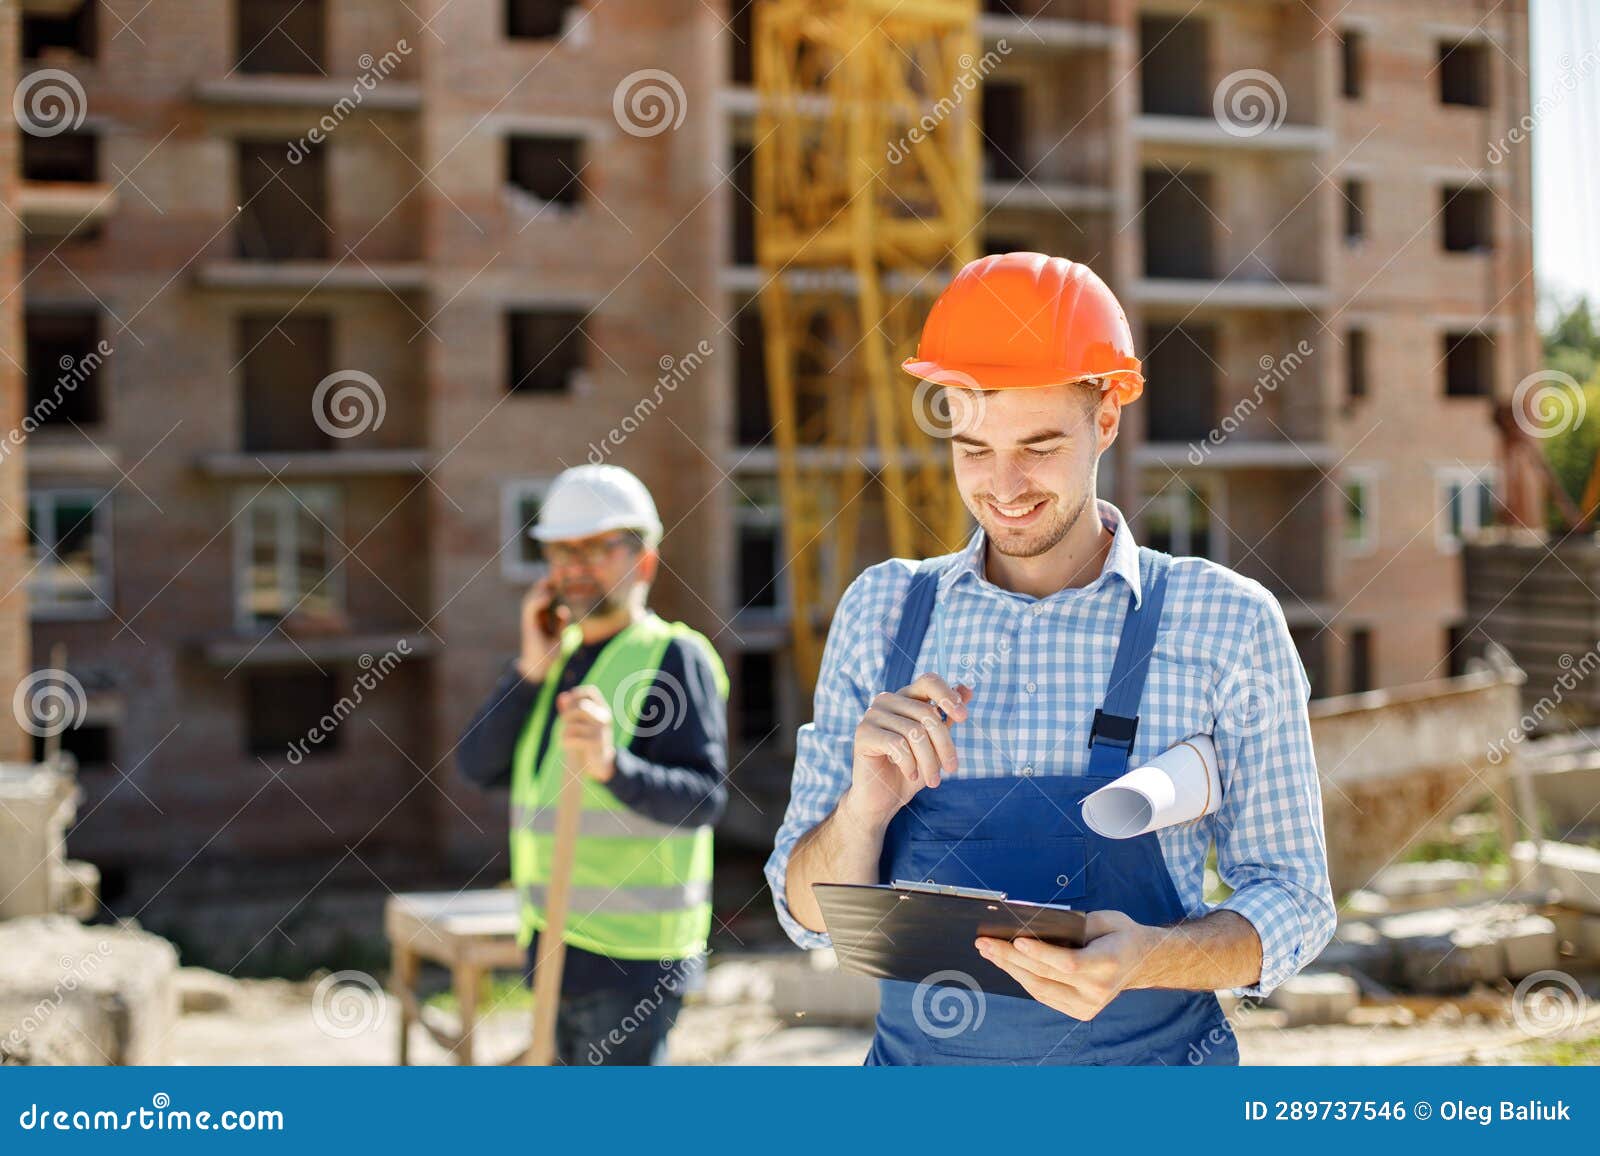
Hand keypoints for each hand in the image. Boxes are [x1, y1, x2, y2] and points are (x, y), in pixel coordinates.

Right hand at [517, 578, 569, 680]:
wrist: (540, 668)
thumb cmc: (549, 653)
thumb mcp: (559, 635)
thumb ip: (561, 622)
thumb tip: (563, 609)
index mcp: (542, 618)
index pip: (544, 598)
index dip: (550, 587)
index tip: (560, 577)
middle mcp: (534, 618)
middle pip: (536, 595)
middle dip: (544, 584)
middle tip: (555, 573)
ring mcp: (530, 621)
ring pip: (530, 599)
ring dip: (538, 589)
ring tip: (548, 580)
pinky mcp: (528, 626)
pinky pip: (529, 610)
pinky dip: (537, 602)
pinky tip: (546, 597)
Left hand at [557, 686, 615, 782]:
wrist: (600, 761)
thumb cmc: (588, 737)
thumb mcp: (580, 721)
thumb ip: (570, 708)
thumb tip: (562, 697)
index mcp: (603, 709)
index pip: (590, 692)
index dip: (576, 694)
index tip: (568, 705)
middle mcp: (604, 718)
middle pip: (581, 707)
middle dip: (567, 715)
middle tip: (564, 723)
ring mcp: (601, 731)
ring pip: (573, 725)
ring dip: (564, 731)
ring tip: (565, 736)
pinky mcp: (595, 744)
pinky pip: (572, 738)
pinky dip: (565, 741)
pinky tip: (565, 744)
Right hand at [842, 672, 973, 830]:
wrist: (883, 799)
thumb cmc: (910, 770)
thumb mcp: (935, 744)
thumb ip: (947, 717)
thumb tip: (968, 688)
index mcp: (906, 698)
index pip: (929, 681)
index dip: (948, 695)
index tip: (963, 717)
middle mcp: (887, 700)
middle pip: (927, 713)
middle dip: (944, 745)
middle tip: (952, 769)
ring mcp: (872, 715)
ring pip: (915, 732)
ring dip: (929, 761)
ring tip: (933, 780)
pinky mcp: (863, 733)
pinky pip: (897, 744)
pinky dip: (910, 764)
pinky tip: (910, 774)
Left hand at [975, 910, 1155, 1020]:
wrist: (1142, 961)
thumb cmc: (1119, 934)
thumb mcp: (1106, 920)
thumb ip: (1075, 925)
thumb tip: (1034, 924)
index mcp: (1107, 964)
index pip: (1067, 963)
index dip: (1040, 953)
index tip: (1016, 939)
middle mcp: (1098, 990)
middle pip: (1046, 976)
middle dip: (1010, 958)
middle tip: (985, 943)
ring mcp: (1089, 1005)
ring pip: (1040, 989)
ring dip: (1010, 969)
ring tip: (988, 952)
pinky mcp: (1081, 1011)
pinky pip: (1044, 995)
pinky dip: (1023, 979)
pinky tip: (1006, 964)